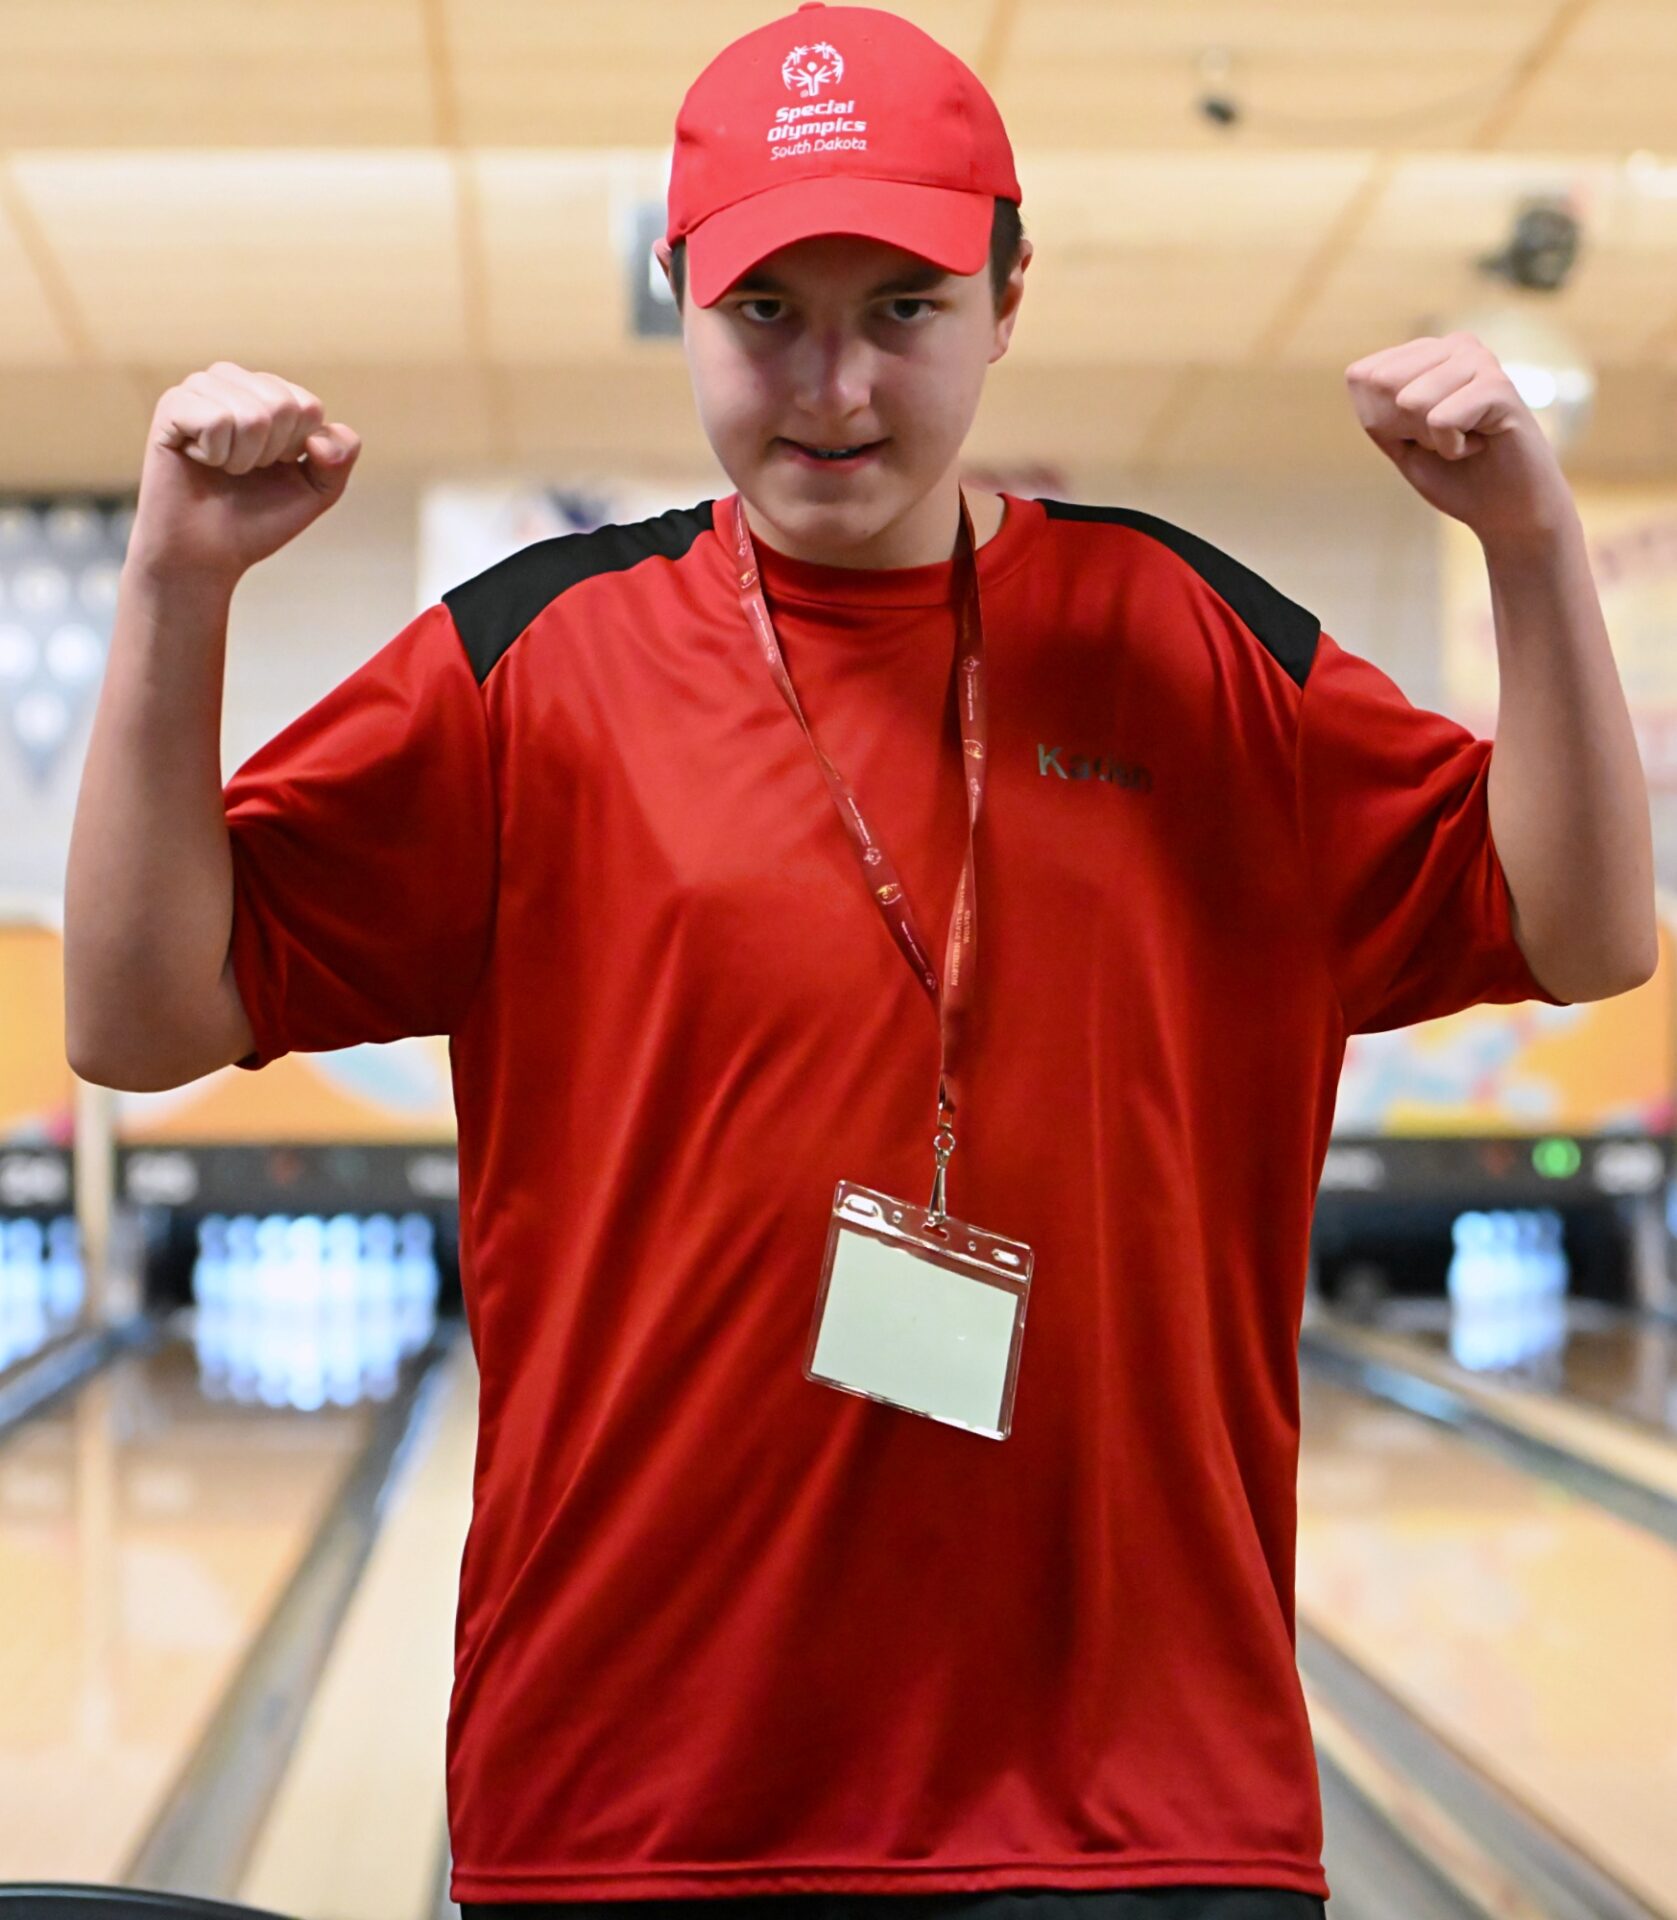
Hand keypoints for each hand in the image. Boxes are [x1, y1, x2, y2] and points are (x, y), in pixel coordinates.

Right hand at [126, 362, 361, 588]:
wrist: (206, 553)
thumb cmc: (258, 517)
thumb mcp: (316, 491)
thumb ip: (339, 459)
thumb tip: (319, 440)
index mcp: (266, 390)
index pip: (307, 406)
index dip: (298, 450)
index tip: (273, 468)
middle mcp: (231, 380)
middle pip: (283, 407)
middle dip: (271, 454)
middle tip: (244, 470)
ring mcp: (198, 388)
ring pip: (252, 416)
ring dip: (243, 458)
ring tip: (222, 468)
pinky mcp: (171, 406)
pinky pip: (216, 421)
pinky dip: (215, 455)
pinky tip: (199, 461)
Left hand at [1345, 332, 1576, 544]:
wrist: (1505, 510)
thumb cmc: (1452, 473)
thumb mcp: (1396, 440)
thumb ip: (1374, 407)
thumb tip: (1370, 377)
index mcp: (1427, 351)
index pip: (1362, 376)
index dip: (1379, 421)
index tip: (1417, 434)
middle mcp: (1455, 345)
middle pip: (1383, 383)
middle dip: (1403, 428)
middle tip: (1443, 438)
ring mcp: (1480, 360)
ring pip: (1411, 401)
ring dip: (1430, 438)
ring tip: (1464, 440)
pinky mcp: (1498, 386)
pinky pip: (1440, 420)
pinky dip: (1451, 448)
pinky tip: (1479, 444)